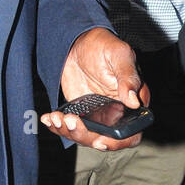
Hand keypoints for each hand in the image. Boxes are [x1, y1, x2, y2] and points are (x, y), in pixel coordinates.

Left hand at [41, 27, 147, 150]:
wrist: (78, 43)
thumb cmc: (103, 45)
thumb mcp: (119, 55)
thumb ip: (128, 77)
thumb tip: (134, 101)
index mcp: (133, 103)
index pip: (132, 134)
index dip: (117, 142)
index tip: (100, 141)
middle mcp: (116, 113)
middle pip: (104, 139)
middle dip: (85, 136)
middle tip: (70, 120)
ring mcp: (98, 115)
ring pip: (85, 136)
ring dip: (68, 131)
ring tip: (57, 117)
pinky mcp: (81, 113)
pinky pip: (71, 127)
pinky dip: (58, 126)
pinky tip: (50, 118)